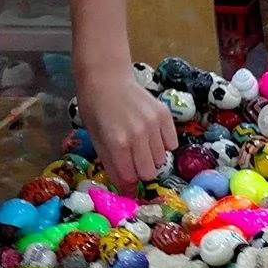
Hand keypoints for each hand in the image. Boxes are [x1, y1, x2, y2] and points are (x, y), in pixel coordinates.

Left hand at [76, 65, 175, 185]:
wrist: (106, 78)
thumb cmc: (95, 109)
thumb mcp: (97, 139)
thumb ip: (112, 165)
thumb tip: (126, 189)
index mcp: (117, 143)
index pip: (130, 178)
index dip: (128, 185)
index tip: (127, 186)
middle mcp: (138, 135)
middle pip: (149, 172)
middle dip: (140, 172)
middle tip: (132, 162)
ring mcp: (154, 124)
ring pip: (161, 159)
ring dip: (151, 157)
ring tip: (140, 144)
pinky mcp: (165, 115)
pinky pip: (172, 144)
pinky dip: (163, 144)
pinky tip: (151, 135)